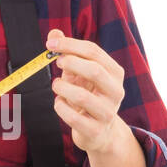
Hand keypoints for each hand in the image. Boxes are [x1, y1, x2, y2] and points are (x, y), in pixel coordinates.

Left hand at [45, 28, 123, 154]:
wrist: (99, 133)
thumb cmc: (87, 96)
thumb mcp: (79, 73)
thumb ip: (68, 53)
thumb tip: (54, 33)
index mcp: (115, 73)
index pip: (94, 52)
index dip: (70, 45)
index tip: (50, 44)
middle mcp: (116, 92)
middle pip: (94, 70)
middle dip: (70, 63)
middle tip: (57, 63)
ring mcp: (107, 112)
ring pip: (81, 96)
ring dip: (61, 87)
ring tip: (56, 85)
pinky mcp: (95, 130)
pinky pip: (72, 117)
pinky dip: (60, 107)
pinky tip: (59, 103)